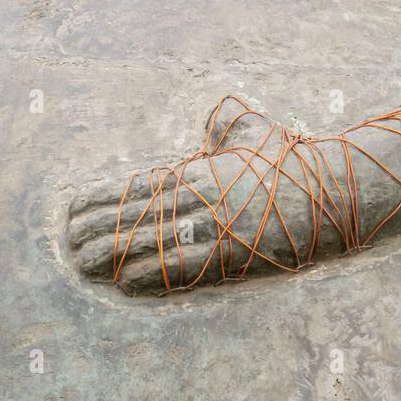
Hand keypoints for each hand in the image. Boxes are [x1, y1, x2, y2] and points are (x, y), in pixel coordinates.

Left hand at [66, 97, 353, 293]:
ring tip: (83, 263)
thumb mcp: (258, 131)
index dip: (103, 197)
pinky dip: (150, 275)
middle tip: (67, 240)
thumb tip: (211, 118)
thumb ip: (227, 127)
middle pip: (138, 214)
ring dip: (114, 254)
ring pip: (153, 242)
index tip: (73, 207)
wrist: (334, 193)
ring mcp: (217, 227)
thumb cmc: (294, 162)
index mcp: (204, 169)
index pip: (141, 184)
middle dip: (99, 227)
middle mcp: (204, 197)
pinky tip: (124, 282)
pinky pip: (182, 268)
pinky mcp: (233, 256)